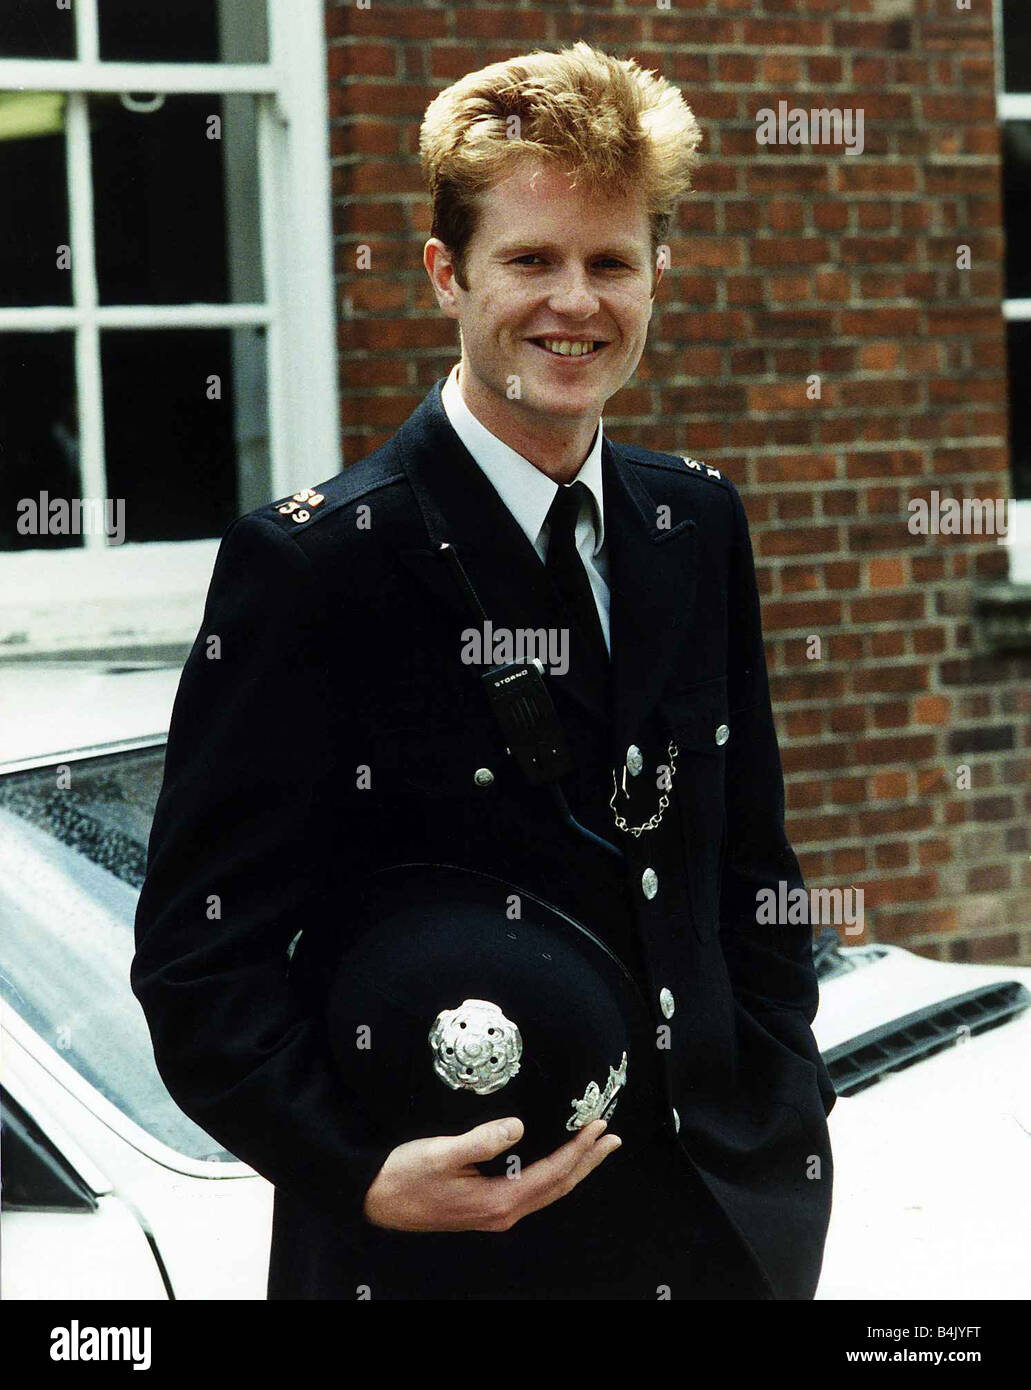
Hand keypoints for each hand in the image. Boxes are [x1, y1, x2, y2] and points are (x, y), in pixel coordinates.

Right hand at [361, 1116, 620, 1232]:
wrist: (377, 1201)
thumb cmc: (405, 1176)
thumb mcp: (440, 1153)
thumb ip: (481, 1140)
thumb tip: (519, 1126)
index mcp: (498, 1201)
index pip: (552, 1174)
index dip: (578, 1150)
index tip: (598, 1126)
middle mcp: (503, 1212)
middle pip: (558, 1186)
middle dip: (587, 1161)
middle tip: (612, 1137)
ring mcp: (495, 1213)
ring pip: (548, 1190)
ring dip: (574, 1168)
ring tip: (595, 1148)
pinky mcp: (486, 1207)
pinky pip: (533, 1190)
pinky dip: (554, 1173)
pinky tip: (556, 1162)